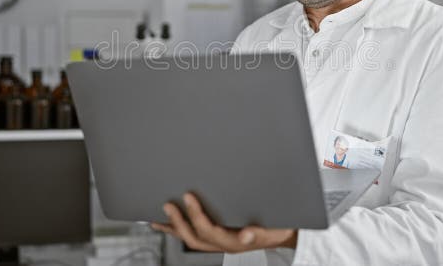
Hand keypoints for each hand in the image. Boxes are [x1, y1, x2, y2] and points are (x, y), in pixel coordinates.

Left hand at [151, 193, 297, 252]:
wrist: (284, 234)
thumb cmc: (278, 228)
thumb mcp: (272, 229)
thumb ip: (258, 232)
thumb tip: (245, 235)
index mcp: (234, 241)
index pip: (208, 230)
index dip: (195, 215)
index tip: (187, 198)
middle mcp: (224, 244)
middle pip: (194, 238)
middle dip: (179, 222)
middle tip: (167, 205)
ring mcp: (220, 243)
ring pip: (191, 239)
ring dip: (174, 228)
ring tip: (158, 217)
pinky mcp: (218, 238)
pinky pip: (194, 236)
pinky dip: (179, 230)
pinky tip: (169, 222)